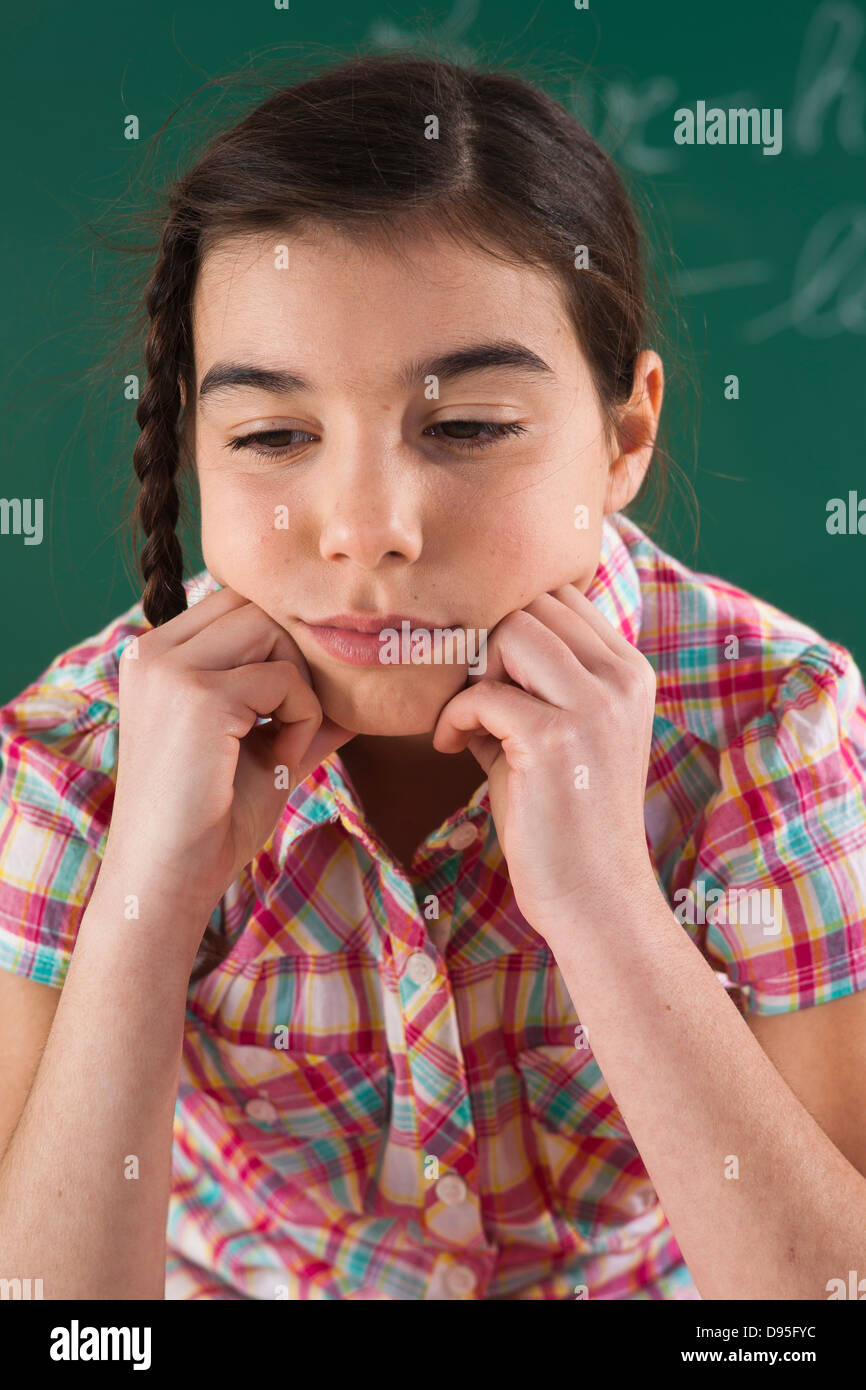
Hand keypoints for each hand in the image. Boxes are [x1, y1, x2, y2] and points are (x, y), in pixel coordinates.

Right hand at [106, 586, 355, 934]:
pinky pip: (285, 679)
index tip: (284, 709)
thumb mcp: (264, 748)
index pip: (238, 604)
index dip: (279, 647)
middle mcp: (152, 651)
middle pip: (259, 608)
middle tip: (290, 726)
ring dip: (299, 690)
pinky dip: (300, 721)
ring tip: (281, 746)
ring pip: (274, 632)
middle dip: (294, 662)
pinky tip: (280, 763)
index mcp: (155, 655)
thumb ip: (302, 707)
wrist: (168, 879)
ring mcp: (169, 670)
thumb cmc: (212, 819)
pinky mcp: (197, 697)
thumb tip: (364, 682)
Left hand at [432, 583, 657, 941]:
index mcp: (630, 671)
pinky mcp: (555, 738)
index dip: (513, 628)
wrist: (593, 894)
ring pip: (510, 632)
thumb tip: (466, 636)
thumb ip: (528, 680)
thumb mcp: (556, 732)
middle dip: (488, 647)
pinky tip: (452, 747)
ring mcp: (594, 706)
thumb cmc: (561, 815)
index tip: (492, 679)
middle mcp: (621, 679)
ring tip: (467, 721)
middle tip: (474, 701)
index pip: (561, 597)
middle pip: (531, 607)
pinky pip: (482, 692)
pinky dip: (454, 716)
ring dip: (473, 672)